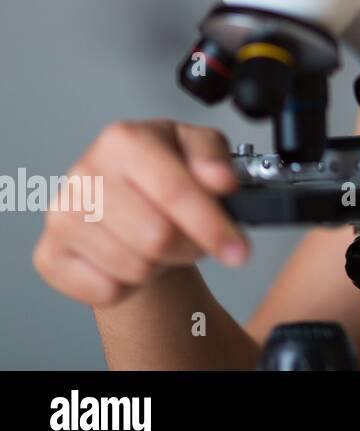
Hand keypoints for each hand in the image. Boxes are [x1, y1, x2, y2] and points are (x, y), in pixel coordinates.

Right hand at [32, 119, 249, 307]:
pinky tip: (130, 256)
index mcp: (123, 140)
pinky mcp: (49, 256)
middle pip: (157, 237)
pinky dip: (130, 284)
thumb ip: (215, 157)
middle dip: (190, 246)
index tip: (239, 250)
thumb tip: (221, 179)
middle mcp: (85, 174)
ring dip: (160, 263)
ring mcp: (61, 216)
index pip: (174, 192)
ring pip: (134, 268)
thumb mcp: (198, 148)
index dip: (212, 226)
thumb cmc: (165, 172)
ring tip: (159, 241)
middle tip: (195, 238)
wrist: (128, 199)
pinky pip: (106, 290)